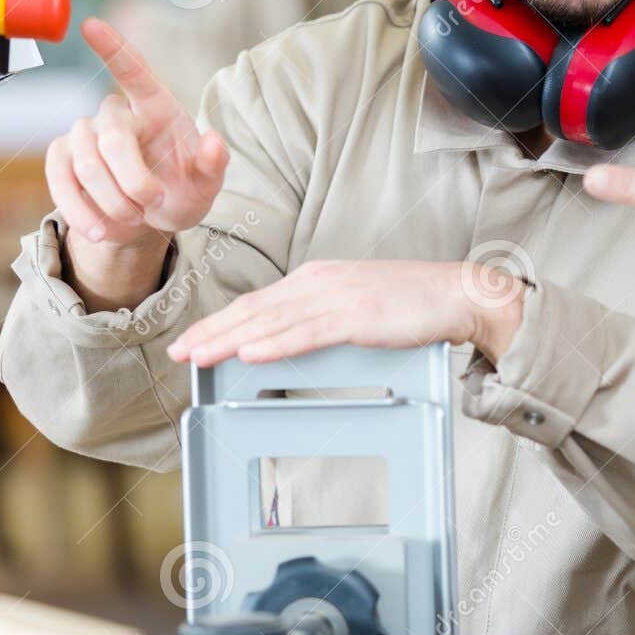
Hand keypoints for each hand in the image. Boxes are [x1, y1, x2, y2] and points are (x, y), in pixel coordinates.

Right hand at [46, 17, 228, 245]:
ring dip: (112, 201)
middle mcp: (116, 113)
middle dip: (133, 181)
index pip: (133, 71)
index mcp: (156, 106)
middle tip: (151, 205)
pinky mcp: (60, 158)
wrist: (149, 219)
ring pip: (87, 164)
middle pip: (113, 138)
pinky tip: (101, 229)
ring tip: (134, 220)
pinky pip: (60, 181)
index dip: (113, 48)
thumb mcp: (207, 185)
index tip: (90, 24)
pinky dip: (81, 211)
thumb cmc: (182, 191)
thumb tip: (215, 141)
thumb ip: (214, 165)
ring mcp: (83, 133)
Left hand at [165, 260, 528, 367]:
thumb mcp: (357, 305)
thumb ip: (320, 317)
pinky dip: (273, 344)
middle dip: (212, 331)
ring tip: (198, 356)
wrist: (456, 294)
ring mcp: (337, 297)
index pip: (258, 302)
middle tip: (178, 352)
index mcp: (317, 278)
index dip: (220, 322)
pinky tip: (249, 354)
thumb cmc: (412, 304)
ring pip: (271, 321)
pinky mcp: (356, 315)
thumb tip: (286, 340)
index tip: (193, 340)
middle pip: (254, 310)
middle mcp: (320, 282)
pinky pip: (306, 333)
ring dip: (229, 340)